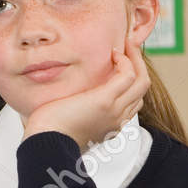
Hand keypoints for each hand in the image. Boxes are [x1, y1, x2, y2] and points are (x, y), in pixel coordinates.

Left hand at [23, 33, 150, 149]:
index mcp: (111, 126)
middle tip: (129, 46)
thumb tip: (71, 100)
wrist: (45, 144)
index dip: (131, 79)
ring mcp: (114, 110)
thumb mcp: (70, 122)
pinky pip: (128, 75)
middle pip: (141, 89)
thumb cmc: (49, 134)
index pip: (133, 101)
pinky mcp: (105, 101)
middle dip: (139, 65)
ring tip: (126, 43)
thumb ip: (79, 111)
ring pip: (141, 81)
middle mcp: (118, 119)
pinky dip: (126, 60)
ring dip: (136, 58)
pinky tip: (114, 53)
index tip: (120, 62)